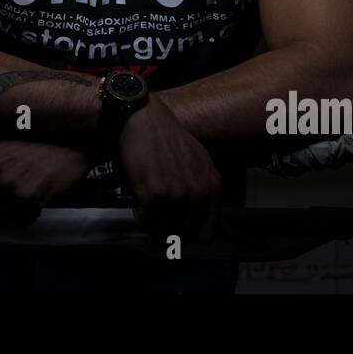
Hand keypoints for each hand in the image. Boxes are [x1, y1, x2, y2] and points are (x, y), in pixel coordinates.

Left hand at [0, 139, 93, 224]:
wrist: (74, 138)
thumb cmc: (39, 141)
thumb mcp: (1, 146)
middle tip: (8, 195)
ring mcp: (9, 185)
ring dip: (8, 211)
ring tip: (24, 190)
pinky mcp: (29, 197)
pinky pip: (19, 219)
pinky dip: (26, 213)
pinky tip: (36, 194)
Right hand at [117, 94, 220, 240]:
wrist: (141, 118)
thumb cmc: (166, 137)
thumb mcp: (198, 159)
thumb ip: (203, 187)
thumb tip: (198, 217)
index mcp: (211, 185)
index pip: (206, 233)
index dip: (191, 233)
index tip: (181, 227)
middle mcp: (197, 192)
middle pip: (183, 234)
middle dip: (170, 229)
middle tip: (161, 215)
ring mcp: (175, 194)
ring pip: (164, 232)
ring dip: (154, 223)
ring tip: (150, 205)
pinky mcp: (152, 194)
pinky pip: (146, 222)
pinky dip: (140, 216)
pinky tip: (140, 200)